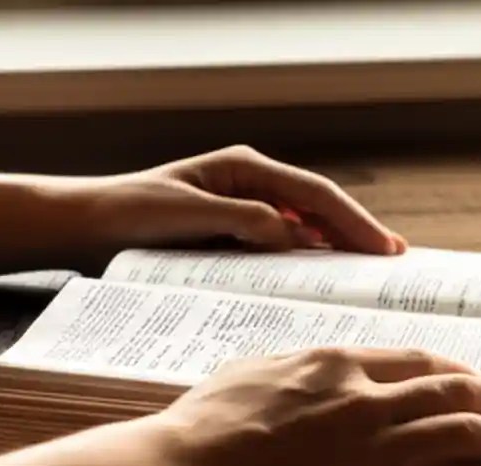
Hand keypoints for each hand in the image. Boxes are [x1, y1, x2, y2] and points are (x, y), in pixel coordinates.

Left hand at [85, 145, 405, 257]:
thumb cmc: (128, 213)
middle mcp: (251, 185)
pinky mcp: (233, 233)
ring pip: (306, 227)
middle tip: (395, 261)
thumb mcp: (186, 215)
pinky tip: (324, 279)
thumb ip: (242, 220)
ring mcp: (243, 209)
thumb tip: (296, 238)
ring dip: (338, 248)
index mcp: (245, 169)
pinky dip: (309, 261)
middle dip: (357, 232)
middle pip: (319, 208)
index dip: (353, 221)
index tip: (384, 249)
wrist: (85, 227)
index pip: (314, 194)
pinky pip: (282, 246)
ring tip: (370, 273)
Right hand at [151, 347, 480, 465]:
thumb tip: (326, 365)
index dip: (461, 369)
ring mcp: (372, 452)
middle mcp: (368, 402)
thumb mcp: (257, 367)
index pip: (420, 360)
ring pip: (461, 440)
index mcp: (341, 362)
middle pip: (455, 393)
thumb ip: (304, 364)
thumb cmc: (207, 420)